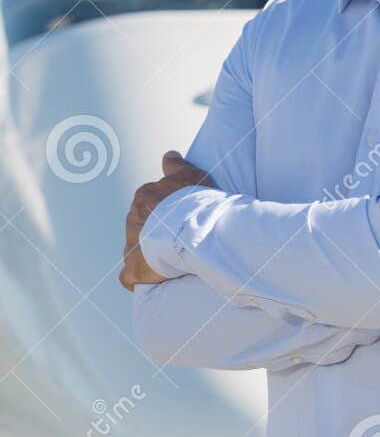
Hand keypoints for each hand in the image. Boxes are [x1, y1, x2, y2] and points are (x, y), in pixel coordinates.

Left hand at [119, 150, 216, 290]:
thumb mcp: (191, 175)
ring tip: (169, 262)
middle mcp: (133, 219)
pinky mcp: (133, 269)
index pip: (149, 204)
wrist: (190, 230)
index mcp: (145, 197)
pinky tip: (151, 280)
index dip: (165, 213)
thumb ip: (177, 166)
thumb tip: (169, 155)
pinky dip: (137, 279)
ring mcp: (131, 246)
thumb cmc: (194, 201)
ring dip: (147, 255)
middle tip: (177, 241)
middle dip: (154, 234)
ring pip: (134, 250)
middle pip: (141, 227)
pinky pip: (129, 277)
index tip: (179, 219)